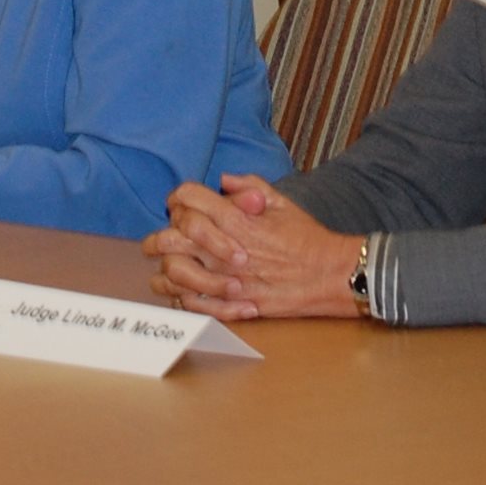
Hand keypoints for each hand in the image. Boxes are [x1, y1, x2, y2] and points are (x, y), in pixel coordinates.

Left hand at [141, 174, 364, 319]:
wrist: (331, 275)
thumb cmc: (307, 238)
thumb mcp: (281, 202)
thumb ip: (249, 187)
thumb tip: (224, 180)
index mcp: (236, 217)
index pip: (188, 198)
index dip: (178, 198)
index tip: (177, 205)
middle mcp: (225, 246)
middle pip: (172, 236)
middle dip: (158, 237)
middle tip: (154, 242)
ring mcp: (227, 277)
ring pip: (175, 272)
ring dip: (164, 270)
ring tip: (162, 271)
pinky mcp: (234, 303)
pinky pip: (193, 303)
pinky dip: (181, 299)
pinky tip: (180, 295)